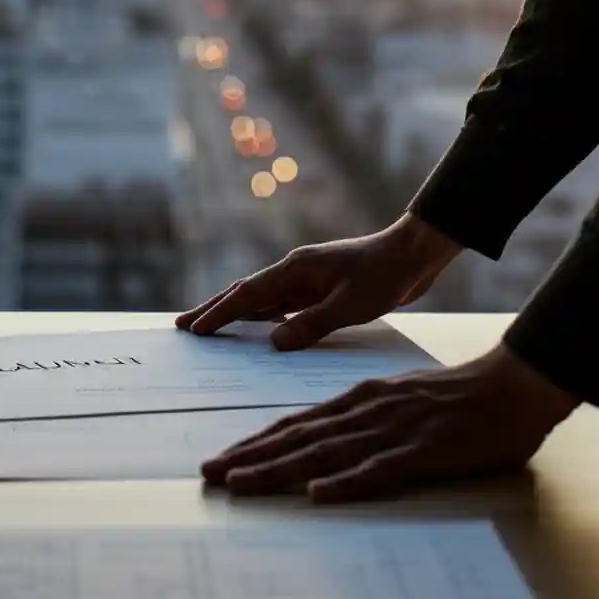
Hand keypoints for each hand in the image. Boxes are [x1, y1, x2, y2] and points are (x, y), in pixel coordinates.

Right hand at [176, 214, 462, 350]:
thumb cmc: (386, 276)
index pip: (247, 294)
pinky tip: (257, 328)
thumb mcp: (350, 306)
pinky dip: (262, 316)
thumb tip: (274, 344)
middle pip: (245, 293)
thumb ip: (312, 325)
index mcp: (296, 269)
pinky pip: (283, 305)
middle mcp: (295, 272)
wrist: (414, 254)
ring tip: (209, 327)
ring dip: (235, 313)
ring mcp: (307, 279)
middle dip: (214, 309)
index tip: (195, 330)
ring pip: (262, 300)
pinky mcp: (321, 289)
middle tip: (183, 325)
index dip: (219, 313)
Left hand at [200, 345, 579, 502]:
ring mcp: (393, 430)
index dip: (256, 442)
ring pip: (324, 452)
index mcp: (359, 399)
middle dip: (250, 456)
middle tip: (210, 475)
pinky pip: (380, 469)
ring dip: (279, 469)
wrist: (512, 385)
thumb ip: (361, 417)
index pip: (296, 422)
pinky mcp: (423, 451)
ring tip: (242, 484)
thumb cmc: (456, 399)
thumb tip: (326, 442)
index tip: (223, 459)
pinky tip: (319, 492)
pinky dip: (347, 481)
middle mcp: (366, 410)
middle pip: (298, 437)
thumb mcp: (397, 399)